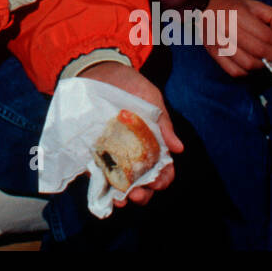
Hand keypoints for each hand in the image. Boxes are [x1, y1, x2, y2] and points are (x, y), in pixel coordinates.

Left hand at [79, 61, 182, 206]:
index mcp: (152, 144)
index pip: (163, 170)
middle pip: (143, 183)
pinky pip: (99, 174)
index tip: (158, 183)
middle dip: (143, 194)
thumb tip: (178, 148)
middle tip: (137, 193)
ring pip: (122, 184)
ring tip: (121, 198)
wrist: (97, 71)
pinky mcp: (93, 153)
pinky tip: (105, 193)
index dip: (163, 180)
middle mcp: (134, 154)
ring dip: (123, 195)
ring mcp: (113, 155)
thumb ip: (163, 122)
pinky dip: (102, 187)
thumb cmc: (129, 85)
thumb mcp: (150, 99)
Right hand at [204, 0, 271, 76]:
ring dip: (264, 65)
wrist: (206, 9)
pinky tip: (254, 62)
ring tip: (269, 58)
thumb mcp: (256, 5)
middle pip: (258, 51)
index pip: (265, 35)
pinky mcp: (214, 54)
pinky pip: (235, 71)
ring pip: (248, 64)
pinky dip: (248, 71)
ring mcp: (218, 43)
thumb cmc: (234, 8)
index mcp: (237, 13)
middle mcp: (225, 29)